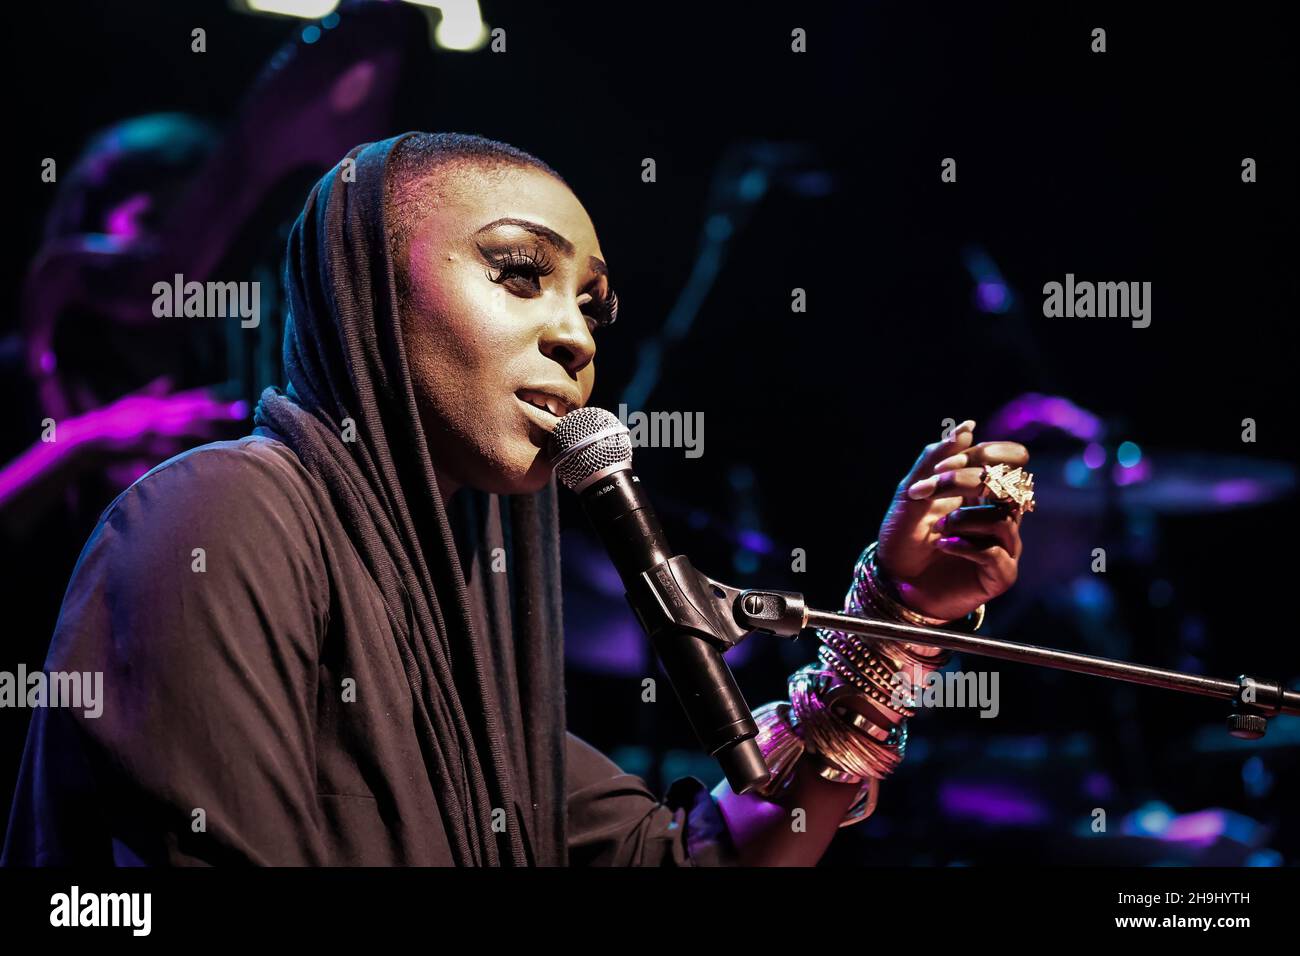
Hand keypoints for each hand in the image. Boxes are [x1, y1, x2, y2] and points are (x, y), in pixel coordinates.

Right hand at [65, 376, 245, 463]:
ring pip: (183, 427)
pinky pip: (165, 446)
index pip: (191, 400)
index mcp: (159, 405)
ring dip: (205, 428)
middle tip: (242, 409)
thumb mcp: (133, 401)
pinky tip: (195, 451)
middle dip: (219, 411)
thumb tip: (169, 379)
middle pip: (194, 411)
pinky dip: (179, 448)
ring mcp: (150, 428)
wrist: (88, 439)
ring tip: (225, 431)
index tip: (235, 400)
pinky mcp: (141, 443)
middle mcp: (158, 413)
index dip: (213, 401)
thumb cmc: (112, 421)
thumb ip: (153, 391)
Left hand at [875, 420, 1027, 621]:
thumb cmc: (904, 536)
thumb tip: (967, 427)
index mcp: (983, 489)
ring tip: (938, 527)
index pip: (1011, 459)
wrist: (893, 583)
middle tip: (931, 489)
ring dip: (964, 517)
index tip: (948, 463)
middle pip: (1010, 484)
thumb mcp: (910, 493)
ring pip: (1003, 518)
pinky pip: (995, 552)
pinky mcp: (1000, 573)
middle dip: (968, 481)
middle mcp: (999, 513)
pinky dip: (966, 545)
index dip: (987, 454)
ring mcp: (1003, 544)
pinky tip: (943, 544)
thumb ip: (935, 459)